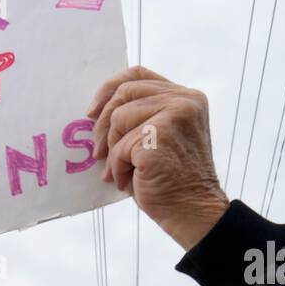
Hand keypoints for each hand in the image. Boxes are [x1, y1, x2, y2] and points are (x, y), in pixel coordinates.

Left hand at [87, 66, 229, 249]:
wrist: (192, 210)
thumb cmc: (172, 181)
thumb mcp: (160, 139)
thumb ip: (141, 118)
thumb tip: (96, 115)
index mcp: (186, 98)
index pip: (138, 75)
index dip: (109, 88)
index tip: (92, 111)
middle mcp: (184, 100)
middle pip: (124, 93)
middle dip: (104, 123)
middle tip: (98, 152)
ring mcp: (174, 114)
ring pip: (119, 119)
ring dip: (114, 152)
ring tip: (125, 172)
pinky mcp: (159, 134)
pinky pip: (120, 146)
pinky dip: (118, 167)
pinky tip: (130, 181)